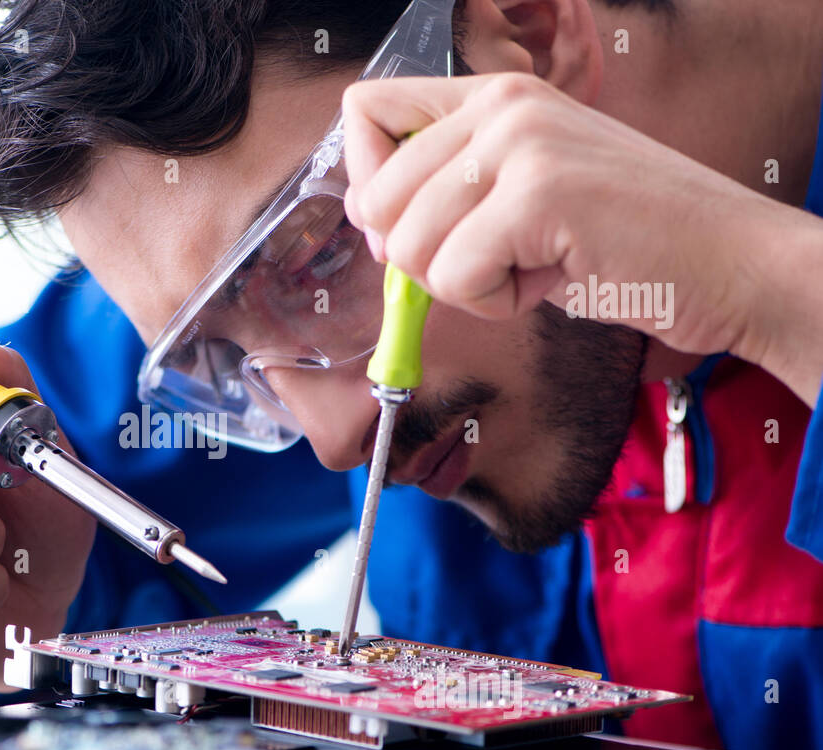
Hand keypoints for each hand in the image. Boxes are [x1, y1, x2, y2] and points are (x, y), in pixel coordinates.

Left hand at [342, 72, 822, 405]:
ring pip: (408, 247)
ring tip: (534, 266)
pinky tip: (551, 280)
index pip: (367, 112)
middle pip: (375, 200)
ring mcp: (521, 143)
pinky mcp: (539, 195)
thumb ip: (448, 192)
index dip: (369, 188)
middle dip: (419, 258)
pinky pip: (454, 279)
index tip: (417, 228)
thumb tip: (368, 220)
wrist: (731, 264)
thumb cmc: (626, 241)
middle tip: (492, 260)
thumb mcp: (525, 195)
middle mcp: (502, 104)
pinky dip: (496, 305)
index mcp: (495, 95)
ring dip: (465, 285)